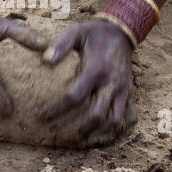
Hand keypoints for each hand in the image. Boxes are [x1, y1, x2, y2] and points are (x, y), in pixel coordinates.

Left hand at [43, 17, 134, 142]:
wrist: (123, 31)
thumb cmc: (95, 33)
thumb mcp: (76, 31)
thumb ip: (60, 44)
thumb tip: (45, 60)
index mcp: (96, 69)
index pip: (75, 96)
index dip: (57, 109)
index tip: (42, 116)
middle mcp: (111, 83)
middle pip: (97, 115)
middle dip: (79, 130)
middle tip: (61, 136)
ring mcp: (123, 89)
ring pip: (115, 120)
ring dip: (99, 132)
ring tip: (82, 140)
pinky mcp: (129, 92)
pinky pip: (129, 115)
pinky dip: (119, 128)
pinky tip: (105, 135)